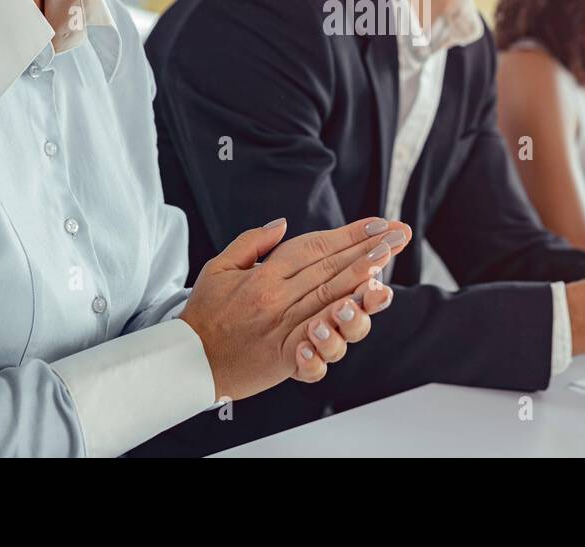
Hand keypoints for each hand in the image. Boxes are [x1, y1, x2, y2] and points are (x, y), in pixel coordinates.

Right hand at [180, 216, 411, 400]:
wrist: (187, 362)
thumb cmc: (204, 315)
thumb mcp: (219, 267)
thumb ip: (252, 242)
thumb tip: (282, 224)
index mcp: (264, 275)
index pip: (315, 246)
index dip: (349, 233)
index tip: (378, 223)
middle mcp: (276, 297)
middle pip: (330, 268)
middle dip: (368, 249)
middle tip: (397, 235)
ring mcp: (282, 327)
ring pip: (329, 298)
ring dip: (361, 279)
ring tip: (386, 263)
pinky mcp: (284, 356)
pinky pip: (317, 341)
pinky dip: (339, 327)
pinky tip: (359, 312)